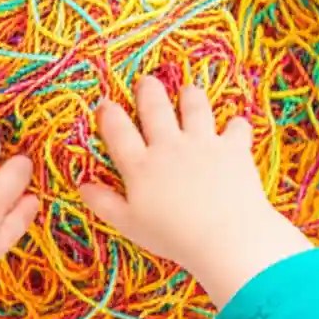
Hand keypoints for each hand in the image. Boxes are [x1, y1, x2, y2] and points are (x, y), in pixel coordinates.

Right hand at [79, 76, 311, 305]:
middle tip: (147, 82)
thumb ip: (104, 203)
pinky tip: (235, 125)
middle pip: (155, 109)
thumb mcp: (130, 224)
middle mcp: (169, 146)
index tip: (105, 104)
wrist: (225, 236)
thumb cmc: (173, 236)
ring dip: (191, 96)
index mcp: (141, 166)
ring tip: (188, 91)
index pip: (118, 132)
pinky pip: (236, 128)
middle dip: (149, 91)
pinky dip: (236, 126)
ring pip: (195, 108)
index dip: (109, 115)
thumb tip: (82, 185)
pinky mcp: (233, 148)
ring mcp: (203, 143)